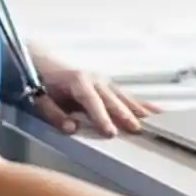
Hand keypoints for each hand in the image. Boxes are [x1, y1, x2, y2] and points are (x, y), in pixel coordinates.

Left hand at [29, 46, 161, 136]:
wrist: (45, 64)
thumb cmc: (44, 84)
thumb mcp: (41, 100)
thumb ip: (55, 115)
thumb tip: (71, 128)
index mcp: (77, 82)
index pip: (92, 101)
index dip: (102, 117)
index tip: (111, 132)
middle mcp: (94, 79)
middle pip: (113, 99)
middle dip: (125, 114)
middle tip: (137, 128)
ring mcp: (104, 81)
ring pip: (124, 96)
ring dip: (139, 108)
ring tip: (154, 119)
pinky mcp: (109, 85)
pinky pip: (127, 95)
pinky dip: (141, 103)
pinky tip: (155, 111)